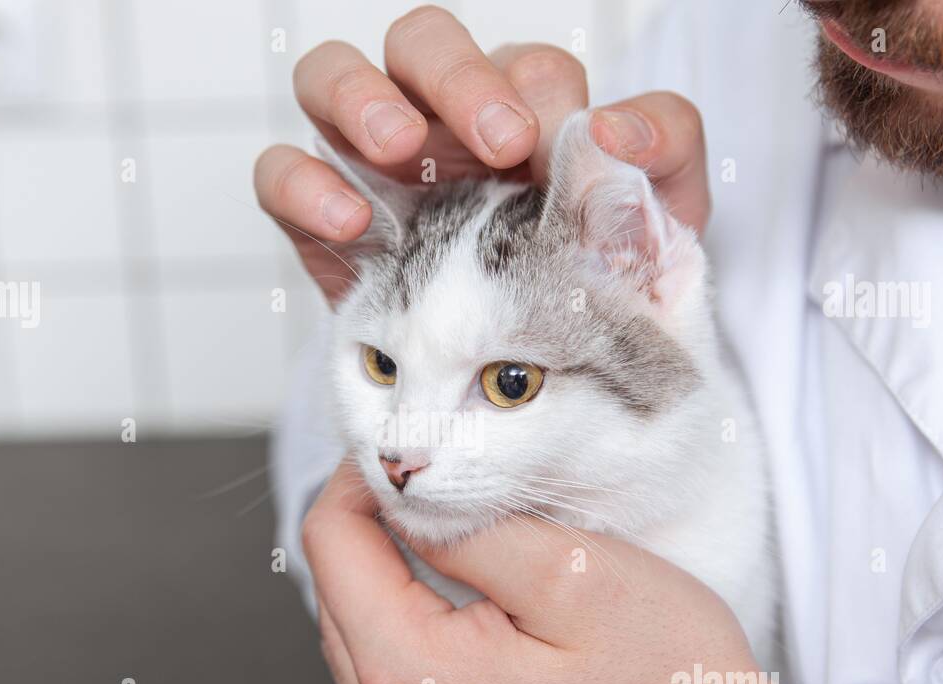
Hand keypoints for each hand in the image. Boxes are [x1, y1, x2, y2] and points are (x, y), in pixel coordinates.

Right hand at [254, 5, 709, 303]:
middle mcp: (439, 122)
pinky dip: (304, 185)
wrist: (515, 382)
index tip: (551, 145)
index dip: (536, 89)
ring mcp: (370, 164)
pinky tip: (353, 222)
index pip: (525, 66)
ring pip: (330, 77)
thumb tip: (614, 129)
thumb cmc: (588, 286)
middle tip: (496, 142)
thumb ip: (662, 152)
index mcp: (523, 112)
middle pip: (421, 42)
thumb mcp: (659, 220)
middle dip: (456, 78)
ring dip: (361, 99)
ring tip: (400, 149)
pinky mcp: (319, 218)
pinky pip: (281, 172)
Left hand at [303, 462, 794, 683]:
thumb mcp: (572, 572)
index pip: (331, 547)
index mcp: (414, 675)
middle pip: (334, 599)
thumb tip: (405, 498)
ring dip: (389, 584)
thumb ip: (468, 529)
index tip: (403, 454)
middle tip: (428, 486)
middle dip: (369, 531)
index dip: (358, 481)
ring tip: (445, 539)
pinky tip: (465, 610)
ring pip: (361, 646)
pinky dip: (414, 636)